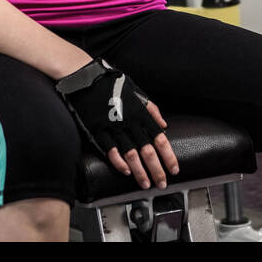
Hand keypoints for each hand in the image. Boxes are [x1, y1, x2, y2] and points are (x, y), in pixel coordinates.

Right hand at [55, 55, 179, 189]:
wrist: (87, 78)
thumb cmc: (111, 83)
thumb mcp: (135, 91)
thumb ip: (151, 109)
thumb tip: (164, 125)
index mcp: (140, 112)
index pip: (159, 138)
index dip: (168, 155)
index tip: (174, 169)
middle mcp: (129, 121)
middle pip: (147, 150)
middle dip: (157, 169)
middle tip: (162, 183)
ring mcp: (113, 127)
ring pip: (131, 154)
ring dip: (140, 172)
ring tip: (146, 184)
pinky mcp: (98, 130)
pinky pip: (111, 150)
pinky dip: (119, 162)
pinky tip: (126, 172)